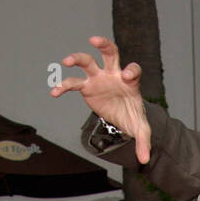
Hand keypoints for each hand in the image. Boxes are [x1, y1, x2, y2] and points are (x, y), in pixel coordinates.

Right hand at [51, 36, 151, 164]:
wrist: (122, 117)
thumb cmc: (133, 117)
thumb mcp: (141, 130)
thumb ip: (144, 143)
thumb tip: (145, 160)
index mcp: (130, 81)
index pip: (133, 69)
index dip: (132, 70)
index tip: (127, 76)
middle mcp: (114, 74)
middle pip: (110, 53)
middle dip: (104, 45)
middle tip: (95, 40)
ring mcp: (99, 78)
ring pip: (87, 62)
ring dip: (77, 58)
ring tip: (66, 61)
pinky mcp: (87, 87)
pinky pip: (73, 83)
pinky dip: (63, 86)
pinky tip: (55, 92)